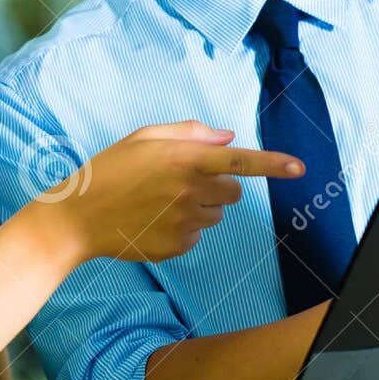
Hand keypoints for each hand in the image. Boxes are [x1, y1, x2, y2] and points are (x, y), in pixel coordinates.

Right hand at [26, 121, 303, 264]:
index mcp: (185, 159)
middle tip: (180, 182)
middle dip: (217, 187)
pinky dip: (182, 229)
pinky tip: (153, 221)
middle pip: (233, 192)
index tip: (300, 168)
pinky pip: (197, 236)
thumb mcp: (145, 138)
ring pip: (216, 215)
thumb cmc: (110, 170)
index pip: (240, 161)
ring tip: (159, 202)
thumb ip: (190, 133)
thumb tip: (228, 137)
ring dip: (199, 207)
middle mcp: (190, 191)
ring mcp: (185, 222)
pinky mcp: (178, 246)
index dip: (273, 164)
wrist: (78, 217)